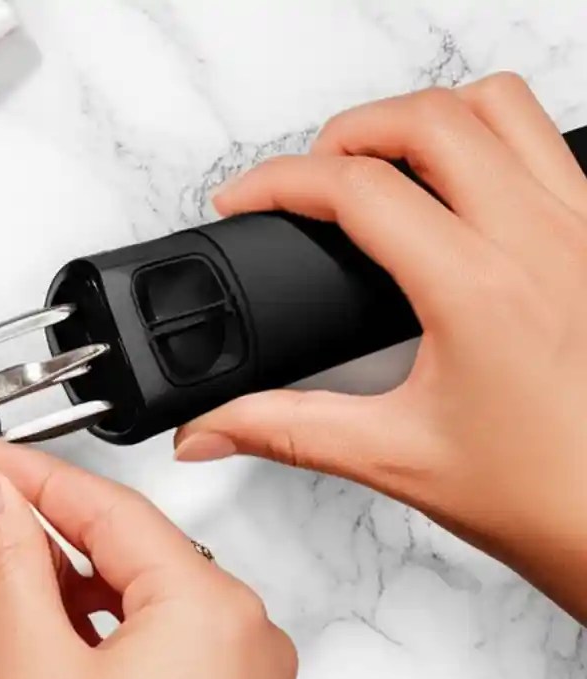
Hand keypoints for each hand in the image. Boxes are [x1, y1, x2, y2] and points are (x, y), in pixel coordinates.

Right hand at [0, 439, 295, 678]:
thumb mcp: (37, 668)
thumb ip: (7, 564)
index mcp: (209, 606)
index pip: (105, 503)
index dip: (30, 476)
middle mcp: (243, 629)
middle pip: (126, 546)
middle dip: (41, 536)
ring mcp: (243, 670)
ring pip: (139, 595)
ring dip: (63, 590)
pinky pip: (158, 639)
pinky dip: (98, 633)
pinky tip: (47, 644)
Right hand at [175, 72, 586, 619]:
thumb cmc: (549, 494)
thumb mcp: (395, 458)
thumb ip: (284, 431)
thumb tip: (207, 427)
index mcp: (477, 289)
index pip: (357, 187)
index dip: (278, 181)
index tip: (245, 199)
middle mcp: (540, 241)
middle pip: (426, 119)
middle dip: (345, 133)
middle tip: (307, 178)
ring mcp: (582, 229)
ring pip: (498, 106)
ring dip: (425, 118)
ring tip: (380, 162)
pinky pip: (546, 141)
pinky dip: (488, 136)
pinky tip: (456, 188)